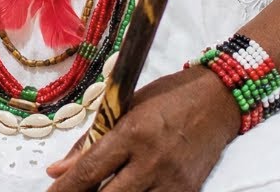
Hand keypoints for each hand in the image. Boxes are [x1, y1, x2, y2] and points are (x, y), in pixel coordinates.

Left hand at [45, 67, 239, 191]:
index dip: (65, 187)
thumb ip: (91, 140)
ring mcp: (172, 181)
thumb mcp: (125, 108)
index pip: (90, 169)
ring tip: (98, 191)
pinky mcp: (189, 191)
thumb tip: (59, 169)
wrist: (220, 100)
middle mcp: (152, 160)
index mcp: (132, 133)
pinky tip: (125, 191)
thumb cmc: (169, 97)